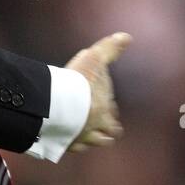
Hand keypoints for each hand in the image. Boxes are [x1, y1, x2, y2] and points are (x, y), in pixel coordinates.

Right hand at [65, 32, 131, 150]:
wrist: (58, 105)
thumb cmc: (80, 85)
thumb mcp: (96, 60)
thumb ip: (110, 50)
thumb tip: (127, 37)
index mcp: (104, 115)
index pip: (113, 121)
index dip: (112, 116)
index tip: (111, 114)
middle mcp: (93, 131)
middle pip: (103, 139)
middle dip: (103, 135)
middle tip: (102, 132)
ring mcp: (75, 140)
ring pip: (85, 146)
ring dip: (85, 141)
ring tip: (82, 138)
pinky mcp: (57, 144)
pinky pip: (62, 147)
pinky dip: (63, 143)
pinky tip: (59, 140)